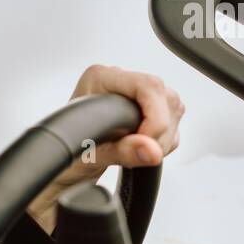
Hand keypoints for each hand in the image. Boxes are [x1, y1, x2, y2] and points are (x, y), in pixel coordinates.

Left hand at [28, 64, 185, 231]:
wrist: (69, 165)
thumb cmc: (71, 153)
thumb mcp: (92, 155)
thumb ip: (122, 151)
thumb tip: (151, 150)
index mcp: (101, 78)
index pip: (148, 86)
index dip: (154, 117)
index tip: (145, 143)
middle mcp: (121, 80)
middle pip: (166, 97)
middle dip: (159, 132)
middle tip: (139, 153)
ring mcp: (137, 94)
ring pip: (174, 110)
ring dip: (163, 139)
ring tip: (134, 152)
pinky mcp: (149, 110)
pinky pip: (174, 123)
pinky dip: (164, 143)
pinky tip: (141, 149)